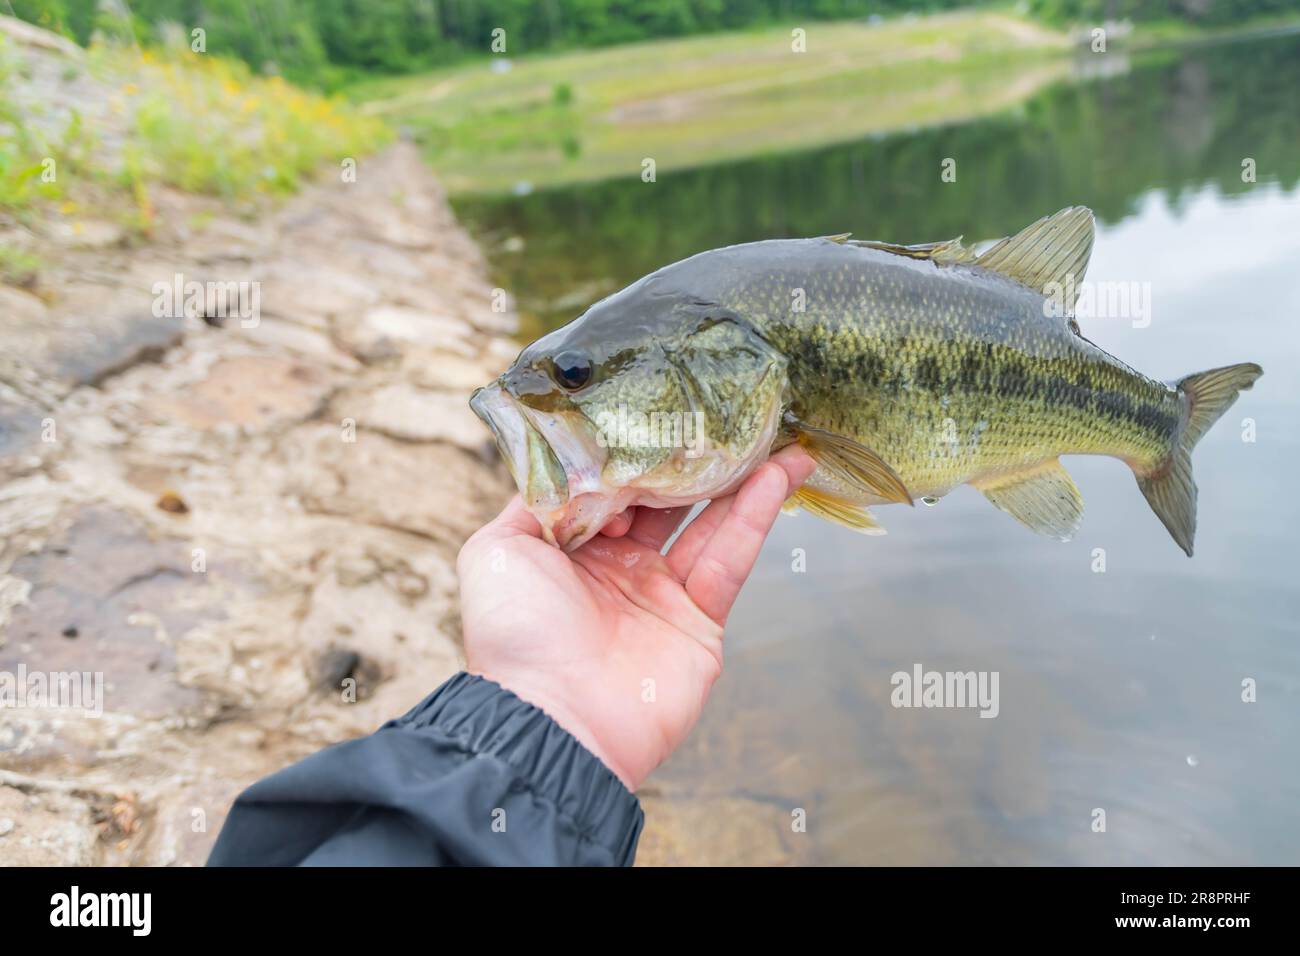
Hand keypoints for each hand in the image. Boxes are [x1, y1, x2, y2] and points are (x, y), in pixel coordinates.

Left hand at [456, 446, 815, 789]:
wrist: (553, 719)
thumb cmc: (515, 635)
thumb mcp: (497, 550)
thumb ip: (531, 501)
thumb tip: (566, 460)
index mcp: (570, 549)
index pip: (613, 487)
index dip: (635, 452)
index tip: (659, 411)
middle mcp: (619, 567)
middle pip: (666, 501)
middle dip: (694, 459)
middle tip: (729, 414)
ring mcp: (662, 595)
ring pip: (708, 523)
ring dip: (742, 479)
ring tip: (774, 435)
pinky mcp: (700, 622)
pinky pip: (730, 559)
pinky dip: (755, 516)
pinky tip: (777, 475)